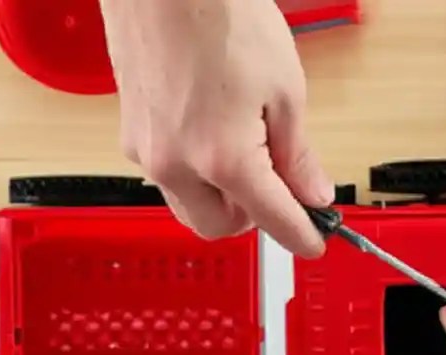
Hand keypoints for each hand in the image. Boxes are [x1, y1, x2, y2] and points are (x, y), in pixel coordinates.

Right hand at [100, 0, 332, 256]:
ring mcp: (148, 151)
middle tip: (281, 190)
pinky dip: (195, 175)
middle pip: (219, 228)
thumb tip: (311, 192)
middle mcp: (177, 165)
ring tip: (246, 154)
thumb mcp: (285, 89)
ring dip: (220, 200)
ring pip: (189, 207)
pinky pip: (168, 177)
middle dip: (253, 219)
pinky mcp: (131, 134)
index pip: (271, 220)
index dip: (301, 235)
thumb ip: (297, 153)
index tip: (314, 241)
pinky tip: (213, 136)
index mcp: (223, 158)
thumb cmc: (220, 16)